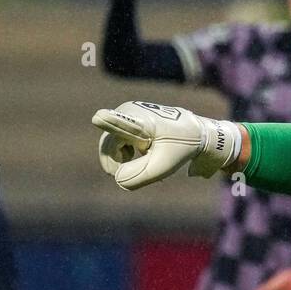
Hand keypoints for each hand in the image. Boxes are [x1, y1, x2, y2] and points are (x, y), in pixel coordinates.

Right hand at [93, 101, 239, 189]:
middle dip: (117, 164)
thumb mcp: (162, 167)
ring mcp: (125, 111)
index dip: (109, 122)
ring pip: (110, 142)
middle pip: (108, 145)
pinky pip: (115, 137)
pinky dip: (124, 151)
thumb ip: (137, 176)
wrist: (193, 132)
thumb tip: (116, 178)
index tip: (97, 118)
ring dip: (122, 158)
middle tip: (134, 174)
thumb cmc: (179, 149)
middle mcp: (129, 112)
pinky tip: (139, 154)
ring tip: (142, 161)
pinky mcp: (126, 114)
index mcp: (142, 124)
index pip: (121, 123)